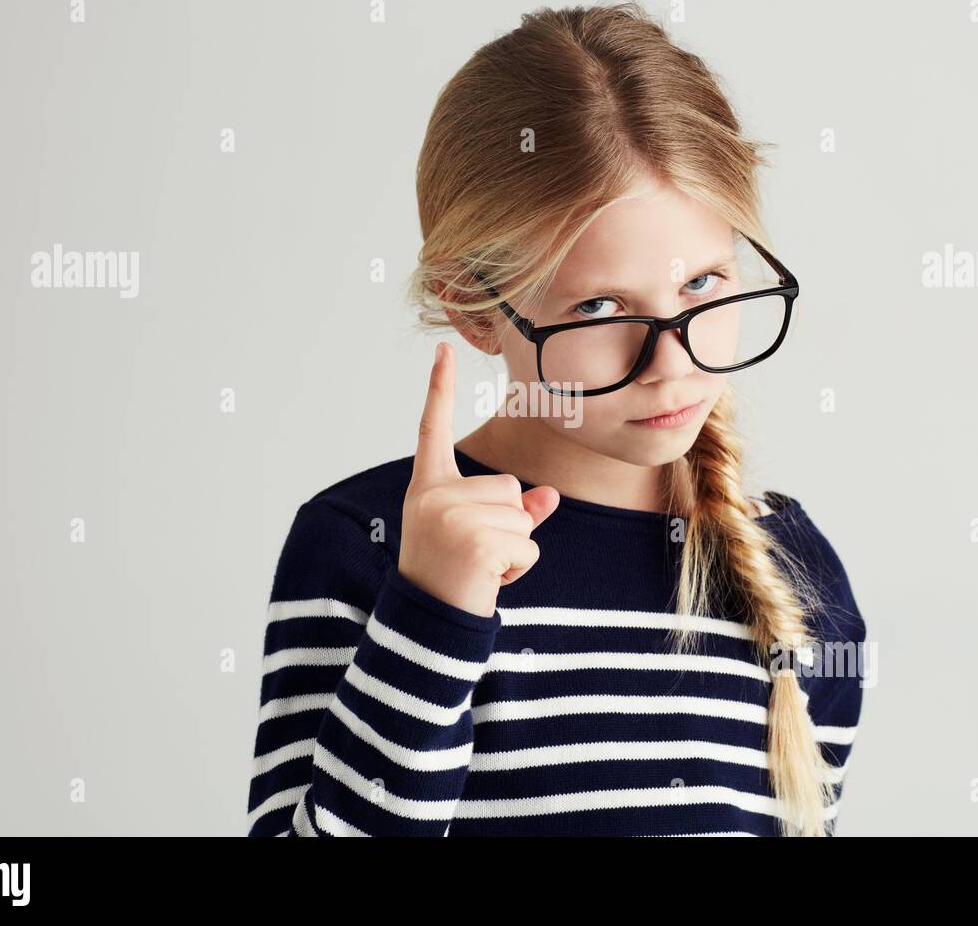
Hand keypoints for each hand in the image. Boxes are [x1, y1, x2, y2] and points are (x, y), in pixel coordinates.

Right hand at [398, 342, 559, 616]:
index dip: (439, 389)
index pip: (433, 430)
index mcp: (427, 487)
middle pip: (509, 487)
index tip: (444, 350)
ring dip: (514, 550)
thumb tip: (549, 496)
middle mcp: (434, 495)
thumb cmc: (451, 580)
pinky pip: (527, 545)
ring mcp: (451, 515)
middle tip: (474, 556)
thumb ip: (515, 512)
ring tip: (479, 569)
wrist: (428, 627)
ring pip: (522, 517)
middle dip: (508, 526)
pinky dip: (518, 569)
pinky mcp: (474, 540)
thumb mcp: (480, 537)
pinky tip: (485, 581)